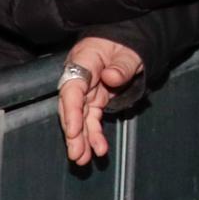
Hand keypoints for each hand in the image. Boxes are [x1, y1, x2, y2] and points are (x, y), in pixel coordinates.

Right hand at [58, 36, 143, 165]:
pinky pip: (91, 119)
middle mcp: (79, 77)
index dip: (70, 111)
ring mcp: (86, 89)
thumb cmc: (123, 42)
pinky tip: (97, 150)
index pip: (72, 88)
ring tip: (83, 160)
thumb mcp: (128, 50)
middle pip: (70, 107)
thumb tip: (110, 78)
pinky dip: (93, 134)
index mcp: (83, 60)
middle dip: (73, 132)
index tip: (73, 130)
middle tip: (76, 154)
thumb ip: (121, 65)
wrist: (125, 39)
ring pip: (79, 117)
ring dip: (81, 139)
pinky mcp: (94, 98)